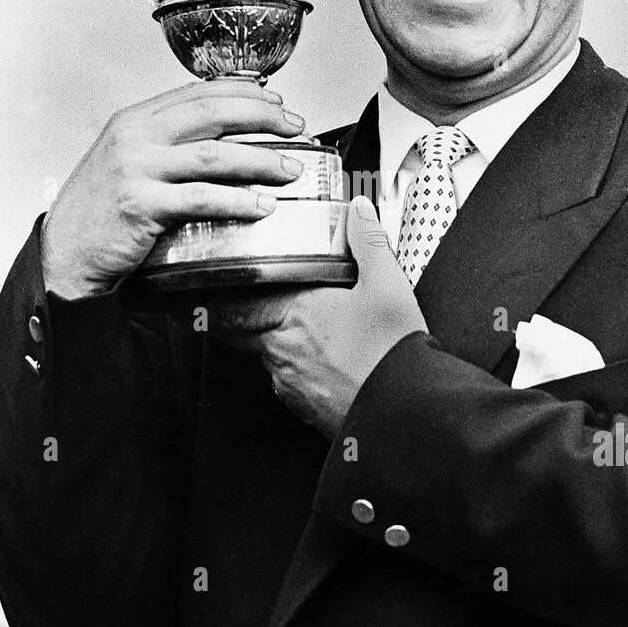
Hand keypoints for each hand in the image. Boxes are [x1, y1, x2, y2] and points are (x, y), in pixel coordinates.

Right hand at [41, 78, 306, 298]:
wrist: (64, 254)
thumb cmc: (100, 213)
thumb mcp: (129, 163)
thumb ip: (167, 145)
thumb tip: (223, 137)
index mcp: (135, 120)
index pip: (199, 92)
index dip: (244, 92)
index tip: (276, 101)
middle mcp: (135, 136)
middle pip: (213, 113)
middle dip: (263, 117)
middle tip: (294, 127)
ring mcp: (136, 169)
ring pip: (214, 154)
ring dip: (261, 160)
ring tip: (290, 170)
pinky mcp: (140, 204)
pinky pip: (201, 198)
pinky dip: (238, 200)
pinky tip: (261, 205)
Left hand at [208, 197, 427, 437]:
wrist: (404, 415)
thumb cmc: (393, 356)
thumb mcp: (388, 286)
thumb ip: (368, 242)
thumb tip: (358, 211)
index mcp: (294, 313)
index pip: (231, 305)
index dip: (222, 296)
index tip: (222, 287)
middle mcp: (281, 350)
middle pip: (237, 332)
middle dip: (241, 317)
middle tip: (250, 304)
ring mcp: (289, 383)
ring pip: (263, 357)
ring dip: (273, 342)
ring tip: (302, 330)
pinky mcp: (304, 409)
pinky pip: (285, 383)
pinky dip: (296, 369)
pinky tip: (323, 360)